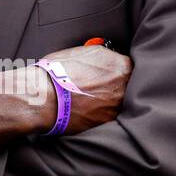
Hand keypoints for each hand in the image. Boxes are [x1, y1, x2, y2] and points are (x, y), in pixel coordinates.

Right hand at [0, 43, 131, 149]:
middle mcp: (123, 88)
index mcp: (121, 67)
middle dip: (119, 86)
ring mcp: (116, 107)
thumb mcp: (85, 52)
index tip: (114, 74)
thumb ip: (104, 55)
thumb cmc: (58, 72)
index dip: (121, 71)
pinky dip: (102, 114)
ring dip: (112, 101)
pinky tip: (90, 110)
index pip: (132, 68)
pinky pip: (110, 117)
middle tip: (104, 87)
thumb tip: (109, 58)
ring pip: (122, 103)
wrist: (43, 96)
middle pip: (130, 87)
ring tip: (95, 100)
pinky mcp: (105, 123)